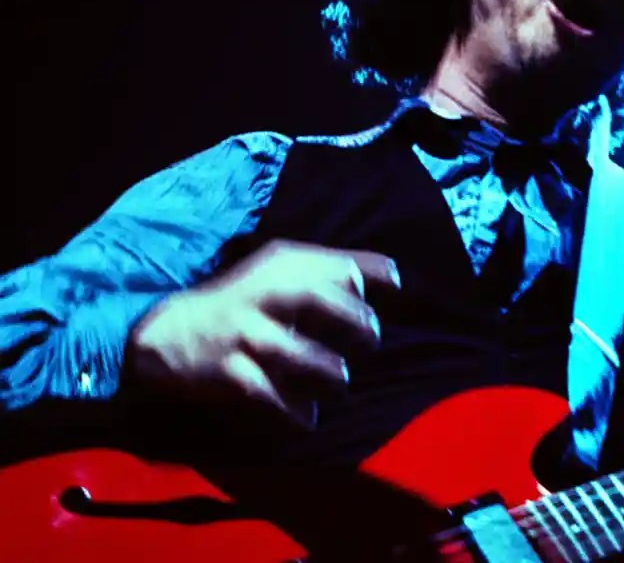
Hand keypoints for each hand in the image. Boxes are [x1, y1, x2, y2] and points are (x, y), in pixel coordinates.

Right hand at [125, 240, 399, 429]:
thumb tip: (397, 278)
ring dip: (334, 377)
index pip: (346, 267)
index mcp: (284, 265)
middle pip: (334, 307)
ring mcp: (249, 335)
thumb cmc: (241, 301)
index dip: (377, 282)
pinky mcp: (233, 375)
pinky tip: (308, 417)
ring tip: (336, 382)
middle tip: (364, 345)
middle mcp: (268, 295)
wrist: (166, 333)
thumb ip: (333, 269)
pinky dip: (299, 415)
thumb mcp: (279, 270)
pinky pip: (279, 401)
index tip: (393, 297)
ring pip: (314, 361)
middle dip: (361, 330)